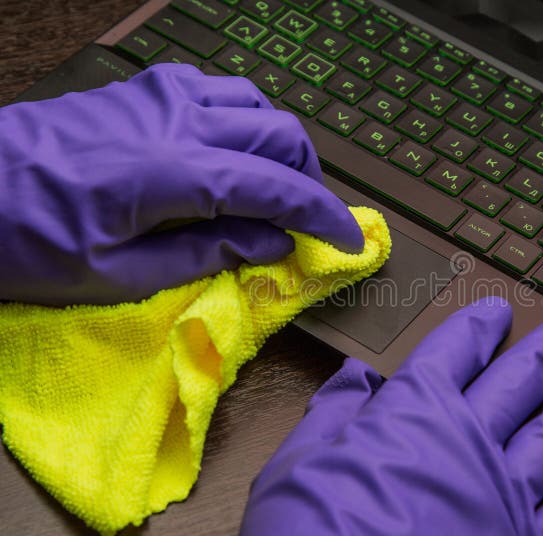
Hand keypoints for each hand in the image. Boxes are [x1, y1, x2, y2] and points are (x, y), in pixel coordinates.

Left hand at [0, 64, 362, 304]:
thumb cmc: (29, 239)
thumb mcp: (121, 274)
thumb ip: (208, 252)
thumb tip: (271, 242)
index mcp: (177, 171)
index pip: (279, 187)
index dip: (322, 215)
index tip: (347, 239)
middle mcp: (179, 119)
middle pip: (281, 133)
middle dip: (308, 179)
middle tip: (305, 222)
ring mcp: (161, 95)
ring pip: (256, 102)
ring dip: (278, 146)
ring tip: (272, 189)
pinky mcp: (143, 89)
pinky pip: (218, 91)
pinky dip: (243, 120)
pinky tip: (229, 152)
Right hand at [238, 298, 542, 535]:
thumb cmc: (309, 532)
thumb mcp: (298, 460)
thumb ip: (333, 414)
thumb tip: (353, 378)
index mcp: (417, 410)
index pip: (455, 352)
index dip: (478, 326)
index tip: (498, 312)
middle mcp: (472, 439)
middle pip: (521, 382)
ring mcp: (508, 491)